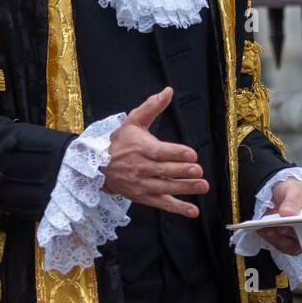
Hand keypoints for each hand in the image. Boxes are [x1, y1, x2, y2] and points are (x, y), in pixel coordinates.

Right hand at [100, 87, 207, 217]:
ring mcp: (143, 184)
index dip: (176, 153)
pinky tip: (193, 211)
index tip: (191, 154)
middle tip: (199, 171)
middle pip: (164, 171)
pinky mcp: (144, 197)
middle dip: (182, 172)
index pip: (160, 152)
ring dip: (185, 189)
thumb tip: (168, 91)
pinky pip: (162, 204)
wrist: (98, 165)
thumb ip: (152, 107)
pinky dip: (178, 209)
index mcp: (141, 148)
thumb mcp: (133, 121)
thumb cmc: (120, 141)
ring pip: (166, 188)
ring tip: (203, 186)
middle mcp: (142, 167)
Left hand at [258, 177, 301, 255]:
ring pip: (290, 246)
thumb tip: (288, 213)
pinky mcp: (287, 240)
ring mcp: (299, 237)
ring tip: (266, 228)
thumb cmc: (293, 190)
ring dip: (277, 238)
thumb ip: (292, 201)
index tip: (295, 225)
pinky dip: (271, 238)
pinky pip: (280, 245)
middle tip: (277, 227)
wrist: (280, 191)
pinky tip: (264, 230)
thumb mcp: (295, 190)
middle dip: (288, 233)